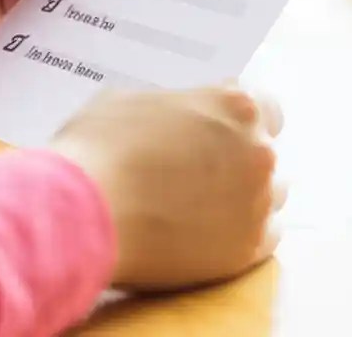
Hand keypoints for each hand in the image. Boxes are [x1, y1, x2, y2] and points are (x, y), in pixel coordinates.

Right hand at [51, 85, 283, 291]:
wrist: (82, 218)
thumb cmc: (99, 151)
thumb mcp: (130, 102)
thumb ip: (172, 107)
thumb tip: (177, 118)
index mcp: (236, 106)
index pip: (266, 108)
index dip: (239, 121)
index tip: (221, 131)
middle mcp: (258, 151)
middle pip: (263, 153)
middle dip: (238, 159)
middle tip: (201, 172)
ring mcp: (256, 202)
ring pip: (269, 196)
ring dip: (245, 197)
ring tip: (204, 206)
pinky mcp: (246, 249)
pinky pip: (263, 237)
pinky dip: (241, 234)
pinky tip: (211, 234)